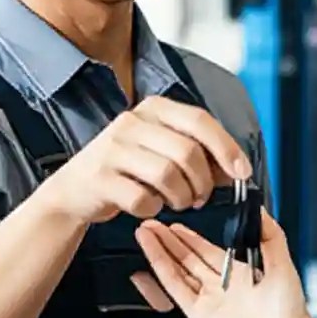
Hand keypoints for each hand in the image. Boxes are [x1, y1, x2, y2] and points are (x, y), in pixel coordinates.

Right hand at [45, 95, 252, 224]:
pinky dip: (153, 209)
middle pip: (187, 151)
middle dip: (203, 181)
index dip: (226, 147)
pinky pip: (143, 199)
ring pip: (167, 175)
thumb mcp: (160, 150)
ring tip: (177, 202)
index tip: (242, 172)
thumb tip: (236, 168)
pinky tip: (148, 206)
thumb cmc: (127, 170)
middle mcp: (131, 122)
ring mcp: (112, 148)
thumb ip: (196, 152)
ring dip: (181, 197)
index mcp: (152, 108)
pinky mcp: (100, 177)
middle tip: (201, 197)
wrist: (73, 191)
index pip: (199, 120)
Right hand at [134, 209, 311, 317]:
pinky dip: (162, 270)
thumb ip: (270, 234)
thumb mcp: (281, 261)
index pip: (204, 249)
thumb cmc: (287, 308)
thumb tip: (260, 210)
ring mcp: (206, 298)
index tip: (173, 222)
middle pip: (185, 257)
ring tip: (144, 232)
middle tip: (150, 223)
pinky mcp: (198, 312)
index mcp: (234, 272)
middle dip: (167, 240)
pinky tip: (152, 254)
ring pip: (177, 269)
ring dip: (159, 250)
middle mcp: (217, 284)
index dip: (187, 236)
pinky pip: (176, 288)